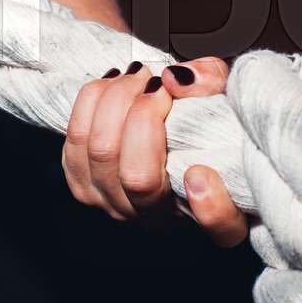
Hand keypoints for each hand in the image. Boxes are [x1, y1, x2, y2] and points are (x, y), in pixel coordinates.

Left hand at [62, 57, 250, 247]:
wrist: (164, 125)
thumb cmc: (203, 118)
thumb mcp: (226, 96)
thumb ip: (213, 83)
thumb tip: (175, 79)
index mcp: (207, 210)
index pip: (217, 226)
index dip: (210, 207)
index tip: (201, 172)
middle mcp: (156, 217)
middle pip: (136, 176)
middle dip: (142, 112)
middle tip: (158, 83)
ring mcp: (114, 204)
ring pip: (98, 152)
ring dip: (114, 99)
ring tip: (137, 77)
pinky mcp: (82, 182)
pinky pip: (74, 140)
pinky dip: (92, 101)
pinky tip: (113, 84)